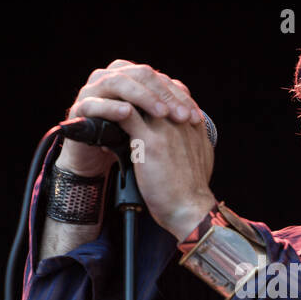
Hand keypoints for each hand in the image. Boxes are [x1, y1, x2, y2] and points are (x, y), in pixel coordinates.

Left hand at [55, 62, 214, 235]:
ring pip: (137, 97)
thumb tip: (186, 143)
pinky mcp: (149, 141)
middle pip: (155, 89)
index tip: (138, 98)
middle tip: (114, 96)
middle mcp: (181, 120)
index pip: (173, 92)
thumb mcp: (201, 159)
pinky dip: (110, 112)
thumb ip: (193, 143)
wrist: (190, 210)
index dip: (153, 92)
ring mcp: (165, 128)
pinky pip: (124, 115)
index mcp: (194, 124)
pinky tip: (99, 116)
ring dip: (119, 98)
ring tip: (103, 103)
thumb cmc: (192, 193)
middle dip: (134, 90)